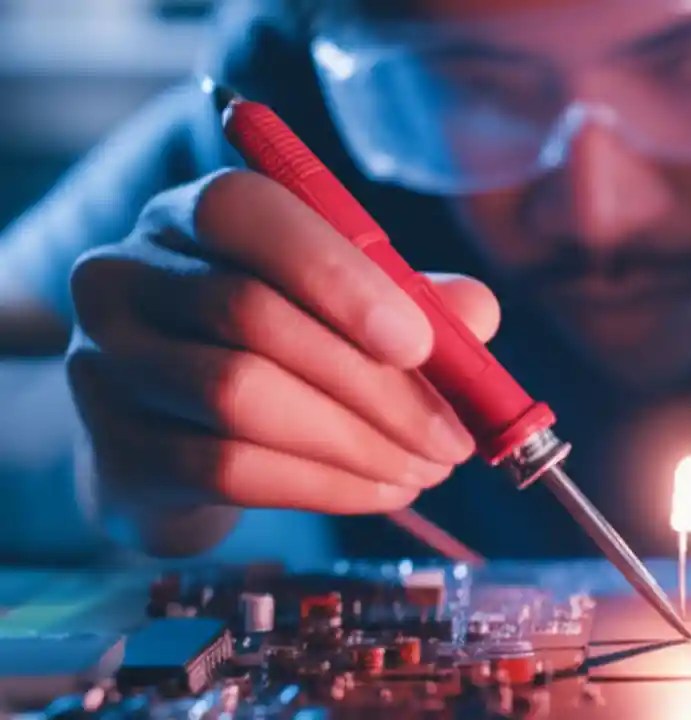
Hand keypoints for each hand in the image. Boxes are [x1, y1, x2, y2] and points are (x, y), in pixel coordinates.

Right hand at [66, 170, 498, 516]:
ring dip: (356, 443)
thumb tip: (479, 314)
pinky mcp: (117, 448)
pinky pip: (226, 468)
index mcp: (195, 216)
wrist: (179, 444)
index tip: (419, 344)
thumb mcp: (348, 311)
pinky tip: (381, 492)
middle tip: (452, 440)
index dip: (338, 276)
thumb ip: (415, 301)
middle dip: (374, 386)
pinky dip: (323, 485)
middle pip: (252, 315)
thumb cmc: (282, 354)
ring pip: (240, 397)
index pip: (249, 213)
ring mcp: (106, 363)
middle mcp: (128, 275)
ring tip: (426, 470)